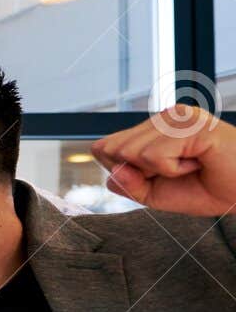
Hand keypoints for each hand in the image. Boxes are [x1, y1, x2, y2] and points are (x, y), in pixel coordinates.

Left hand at [91, 107, 235, 215]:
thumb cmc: (206, 188)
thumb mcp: (155, 194)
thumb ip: (128, 184)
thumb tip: (113, 172)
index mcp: (152, 128)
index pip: (105, 147)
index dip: (123, 171)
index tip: (159, 175)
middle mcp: (162, 117)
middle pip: (113, 150)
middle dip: (140, 173)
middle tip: (178, 171)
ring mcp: (177, 117)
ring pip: (130, 152)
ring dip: (160, 171)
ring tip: (190, 165)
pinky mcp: (189, 126)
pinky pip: (154, 156)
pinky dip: (174, 170)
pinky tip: (198, 162)